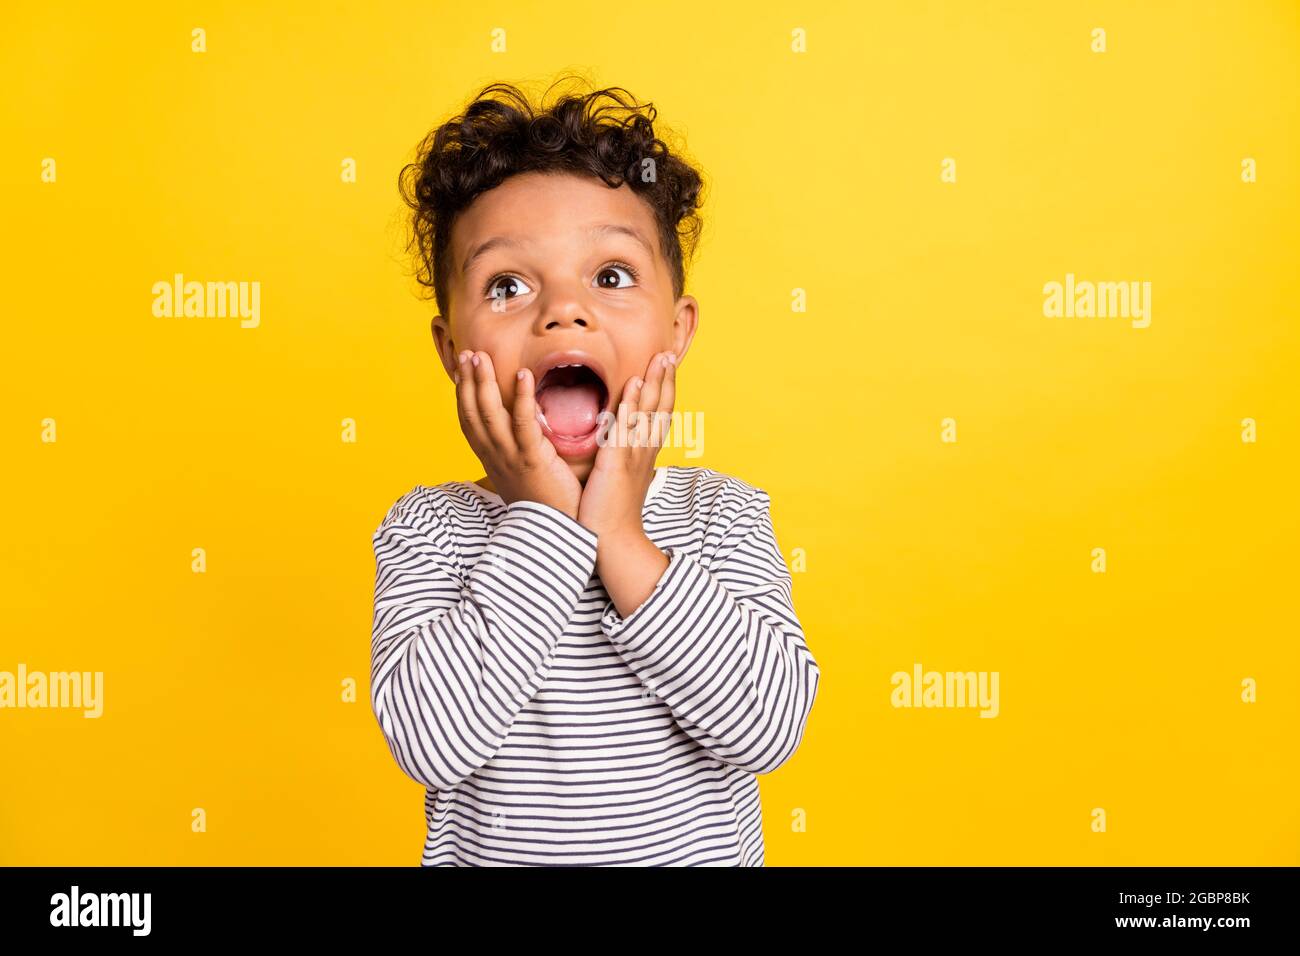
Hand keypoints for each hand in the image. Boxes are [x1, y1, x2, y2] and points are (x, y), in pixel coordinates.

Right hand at [454, 348, 581, 518]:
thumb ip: (519, 453)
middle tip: (466, 353)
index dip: (462, 394)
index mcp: (492, 460)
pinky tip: (523, 375)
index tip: (462, 369)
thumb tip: (522, 433)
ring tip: (481, 357)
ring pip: (490, 415)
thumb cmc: (546, 504)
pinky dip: (521, 398)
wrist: (557, 533)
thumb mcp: (524, 476)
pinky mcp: (533, 460)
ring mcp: (511, 459)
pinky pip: (523, 424)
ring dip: (484, 383)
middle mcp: (495, 457)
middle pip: (472, 413)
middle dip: (467, 382)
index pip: (469, 422)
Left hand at [578, 349, 677, 539]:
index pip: (660, 416)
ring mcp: (633, 456)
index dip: (666, 391)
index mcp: (645, 456)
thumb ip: (626, 462)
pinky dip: (632, 405)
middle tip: (670, 353)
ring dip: (656, 383)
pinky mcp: (617, 463)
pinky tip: (635, 385)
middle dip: (667, 380)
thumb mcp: (624, 483)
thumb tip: (628, 454)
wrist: (613, 543)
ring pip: (649, 413)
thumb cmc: (613, 515)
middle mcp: (644, 452)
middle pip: (661, 408)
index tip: (668, 367)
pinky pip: (626, 428)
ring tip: (660, 358)